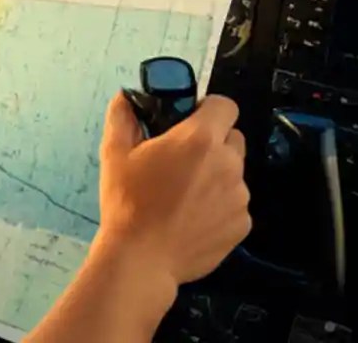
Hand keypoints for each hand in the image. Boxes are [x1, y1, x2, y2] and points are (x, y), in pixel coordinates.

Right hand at [92, 90, 250, 288]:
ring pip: (234, 174)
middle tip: (183, 161)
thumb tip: (125, 97)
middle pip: (233, 138)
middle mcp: (228, 163)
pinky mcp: (242, 224)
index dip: (208, 110)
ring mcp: (240, 196)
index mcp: (200, 139)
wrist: (141, 259)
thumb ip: (122, 117)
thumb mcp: (114, 154)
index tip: (189, 123)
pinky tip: (192, 220)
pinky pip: (234, 205)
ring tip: (184, 197)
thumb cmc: (127, 202)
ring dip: (216, 177)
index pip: (225, 105)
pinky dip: (219, 207)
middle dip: (214, 143)